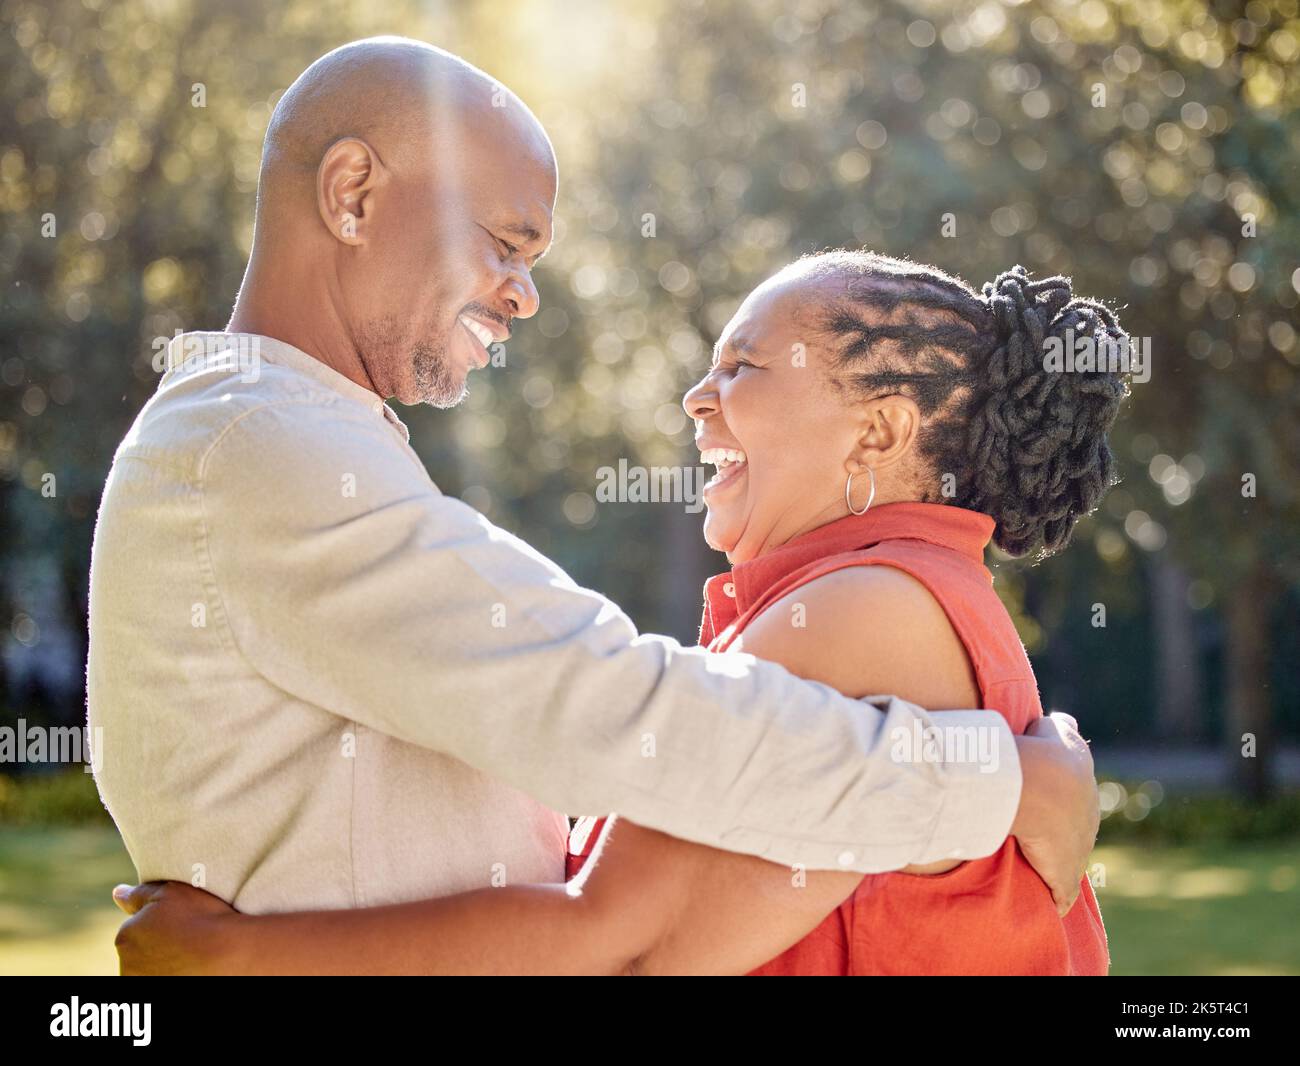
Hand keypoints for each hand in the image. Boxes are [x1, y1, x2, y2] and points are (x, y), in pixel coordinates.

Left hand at [113, 881, 238, 974]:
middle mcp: (126, 966)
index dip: (162, 924)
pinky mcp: (154, 1000)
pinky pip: (164, 979)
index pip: (137, 929)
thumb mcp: (172, 893)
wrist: (231, 953)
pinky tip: (192, 969)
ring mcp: (142, 984)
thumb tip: (118, 893)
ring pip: (151, 970)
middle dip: (159, 946)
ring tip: (192, 957)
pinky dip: (175, 974)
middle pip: (141, 952)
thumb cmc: (203, 918)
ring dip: (165, 964)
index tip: (184, 924)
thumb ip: (140, 894)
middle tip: (189, 940)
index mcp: (125, 937)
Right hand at [1010, 713, 1098, 916]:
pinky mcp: (1065, 874)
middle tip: (1036, 831)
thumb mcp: (1052, 730)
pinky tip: (1051, 906)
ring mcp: (1079, 846)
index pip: (1077, 790)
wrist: (1040, 786)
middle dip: (1060, 829)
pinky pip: (1061, 892)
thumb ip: (1056, 726)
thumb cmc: (1040, 755)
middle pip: (1075, 825)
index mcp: (1083, 780)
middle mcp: (1087, 813)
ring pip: (1069, 856)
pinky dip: (1056, 899)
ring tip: (1033, 864)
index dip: (1061, 794)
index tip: (1050, 799)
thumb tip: (1060, 721)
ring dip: (1055, 861)